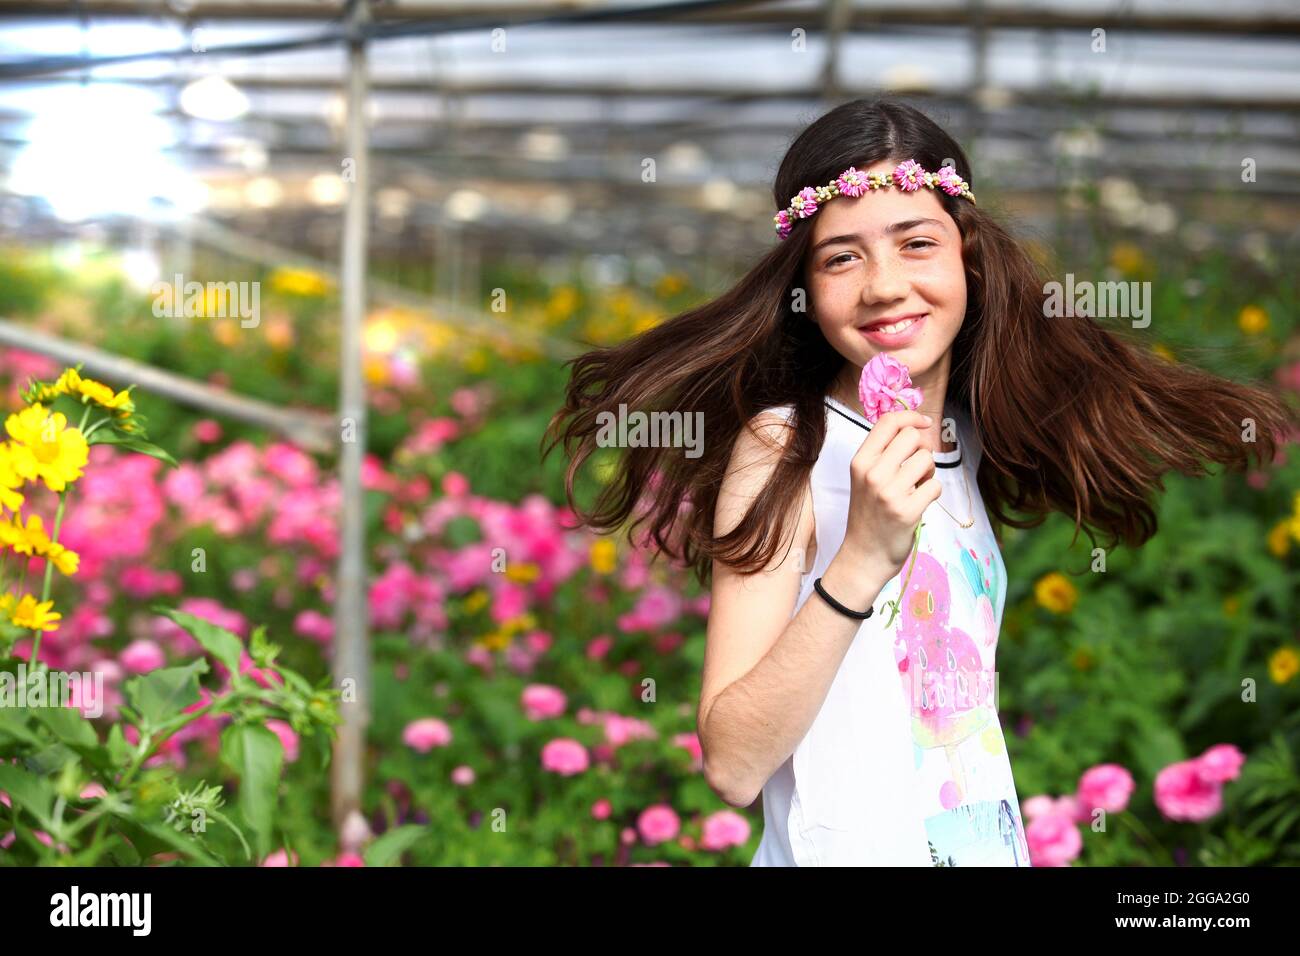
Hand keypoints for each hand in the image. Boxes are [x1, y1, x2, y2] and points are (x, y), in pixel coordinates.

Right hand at [840, 409, 941, 580]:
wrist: (863, 556)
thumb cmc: (868, 514)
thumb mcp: (864, 478)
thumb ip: (883, 453)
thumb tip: (914, 426)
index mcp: (860, 462)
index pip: (888, 422)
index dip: (911, 416)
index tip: (924, 422)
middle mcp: (872, 474)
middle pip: (912, 437)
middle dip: (921, 449)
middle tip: (915, 468)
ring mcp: (889, 493)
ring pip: (927, 460)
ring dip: (928, 473)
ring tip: (916, 488)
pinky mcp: (907, 512)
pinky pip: (935, 486)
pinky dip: (932, 493)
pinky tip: (919, 503)